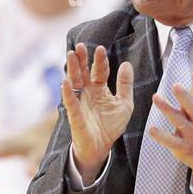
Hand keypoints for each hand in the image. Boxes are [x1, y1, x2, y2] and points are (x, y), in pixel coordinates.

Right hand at [62, 44, 133, 175]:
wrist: (102, 147)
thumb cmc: (111, 126)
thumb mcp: (124, 104)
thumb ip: (125, 85)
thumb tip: (127, 64)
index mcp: (99, 89)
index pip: (99, 71)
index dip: (100, 61)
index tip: (101, 49)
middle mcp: (88, 93)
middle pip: (83, 72)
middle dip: (82, 59)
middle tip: (81, 46)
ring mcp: (80, 102)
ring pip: (74, 82)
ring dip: (72, 69)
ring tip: (71, 55)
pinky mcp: (75, 115)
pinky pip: (70, 102)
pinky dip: (67, 93)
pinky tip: (65, 82)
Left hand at [148, 59, 192, 182]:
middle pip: (192, 107)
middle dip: (185, 97)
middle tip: (176, 86)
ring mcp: (191, 134)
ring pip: (180, 121)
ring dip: (168, 110)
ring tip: (156, 98)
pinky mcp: (182, 147)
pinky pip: (171, 141)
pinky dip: (162, 136)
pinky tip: (151, 130)